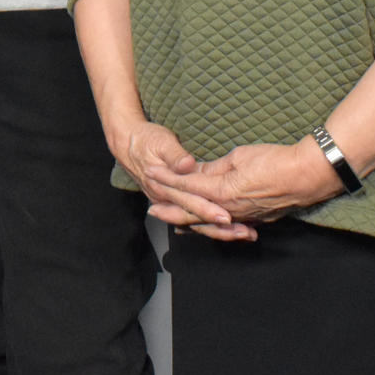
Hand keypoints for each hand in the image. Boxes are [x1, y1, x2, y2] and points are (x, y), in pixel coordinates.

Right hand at [107, 119, 238, 235]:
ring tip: (247, 233)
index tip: (227, 216)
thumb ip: (175, 156)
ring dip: (222, 230)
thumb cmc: (146, 141)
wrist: (127, 144)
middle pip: (197, 220)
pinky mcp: (176, 202)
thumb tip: (186, 164)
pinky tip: (233, 227)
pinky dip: (214, 225)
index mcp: (164, 188)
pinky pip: (196, 219)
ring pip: (198, 224)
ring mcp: (171, 204)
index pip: (190, 203)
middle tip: (245, 232)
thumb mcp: (161, 142)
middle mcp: (167, 201)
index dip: (209, 210)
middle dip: (222, 228)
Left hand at [157, 140, 339, 240]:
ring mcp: (243, 216)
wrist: (309, 176)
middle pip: (193, 212)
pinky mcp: (256, 218)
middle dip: (171, 210)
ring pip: (210, 222)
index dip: (167, 179)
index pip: (187, 186)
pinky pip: (228, 225)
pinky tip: (207, 227)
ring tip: (173, 222)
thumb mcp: (239, 157)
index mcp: (222, 191)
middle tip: (152, 210)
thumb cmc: (275, 161)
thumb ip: (216, 169)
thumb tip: (197, 173)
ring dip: (189, 222)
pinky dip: (213, 226)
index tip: (151, 172)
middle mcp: (230, 209)